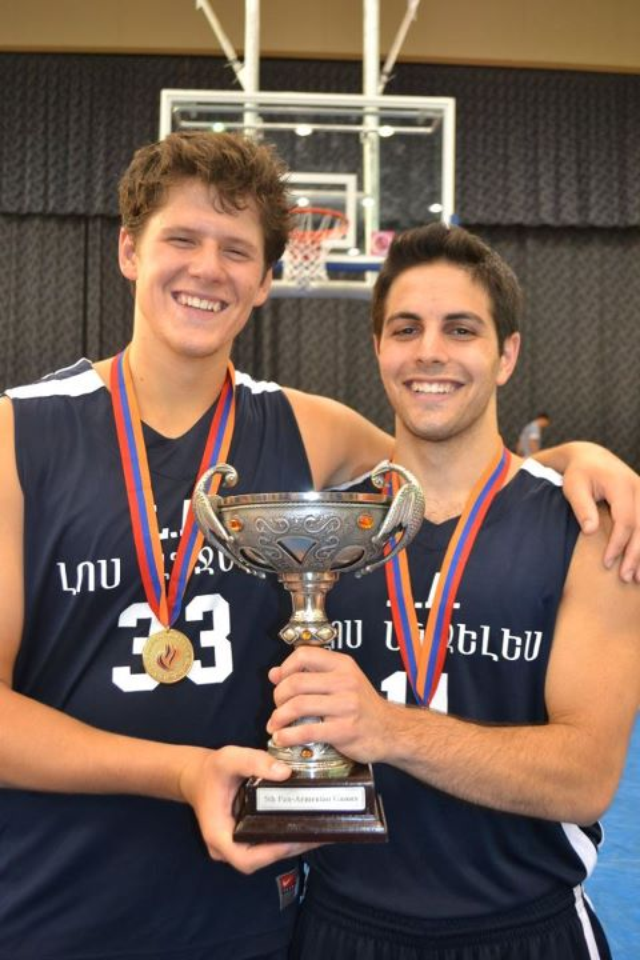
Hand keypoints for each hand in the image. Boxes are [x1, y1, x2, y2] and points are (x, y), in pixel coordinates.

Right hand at [178, 744, 315, 873]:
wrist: (198, 775)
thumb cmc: (212, 770)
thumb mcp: (230, 758)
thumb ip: (255, 762)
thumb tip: (286, 773)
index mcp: (218, 834)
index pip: (246, 859)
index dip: (272, 854)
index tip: (295, 838)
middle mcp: (225, 847)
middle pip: (260, 859)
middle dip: (289, 848)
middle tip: (317, 833)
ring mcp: (233, 846)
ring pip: (264, 854)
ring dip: (289, 845)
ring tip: (317, 830)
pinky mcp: (242, 840)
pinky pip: (263, 845)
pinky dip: (282, 838)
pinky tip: (302, 825)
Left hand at [267, 646, 391, 763]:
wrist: (391, 730)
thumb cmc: (362, 706)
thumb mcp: (342, 681)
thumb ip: (310, 675)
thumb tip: (274, 674)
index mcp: (343, 665)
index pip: (304, 654)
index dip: (285, 668)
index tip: (279, 682)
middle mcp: (345, 681)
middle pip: (296, 682)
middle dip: (278, 696)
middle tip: (277, 707)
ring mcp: (346, 706)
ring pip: (298, 705)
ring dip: (279, 717)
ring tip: (275, 725)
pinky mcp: (344, 730)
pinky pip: (307, 731)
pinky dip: (288, 736)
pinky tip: (282, 738)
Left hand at [559, 442, 639, 581]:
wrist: (592, 458)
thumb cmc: (579, 474)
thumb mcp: (573, 487)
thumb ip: (582, 507)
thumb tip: (590, 531)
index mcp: (621, 484)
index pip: (625, 520)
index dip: (618, 544)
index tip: (606, 563)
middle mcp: (639, 488)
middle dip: (636, 554)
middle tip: (627, 578)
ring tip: (639, 578)